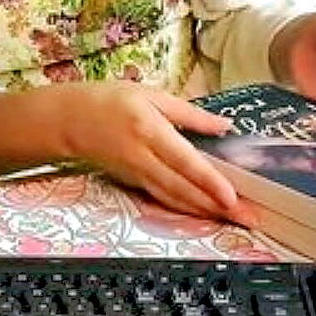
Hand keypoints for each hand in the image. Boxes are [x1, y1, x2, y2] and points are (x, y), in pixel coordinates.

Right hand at [57, 82, 259, 225]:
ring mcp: (136, 174)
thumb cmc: (110, 101)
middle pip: (183, 188)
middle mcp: (142, 158)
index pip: (185, 162)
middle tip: (247, 217)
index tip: (232, 197)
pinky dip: (185, 209)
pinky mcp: (132, 183)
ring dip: (204, 212)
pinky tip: (204, 213)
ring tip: (232, 219)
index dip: (210, 182)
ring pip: (174, 198)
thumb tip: (224, 126)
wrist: (68, 120)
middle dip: (217, 206)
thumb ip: (190, 113)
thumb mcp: (151, 95)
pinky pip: (163, 199)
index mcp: (149, 130)